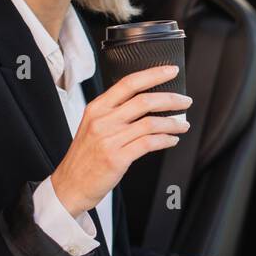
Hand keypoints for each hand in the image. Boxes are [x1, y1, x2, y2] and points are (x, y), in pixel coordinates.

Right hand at [50, 65, 191, 216]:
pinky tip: (172, 140)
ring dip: (173, 122)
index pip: (128, 83)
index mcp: (96, 108)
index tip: (171, 71)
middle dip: (171, 99)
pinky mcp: (117, 158)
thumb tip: (147, 102)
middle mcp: (102, 121)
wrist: (70, 185)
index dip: (153, 74)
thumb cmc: (85, 156)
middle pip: (144, 101)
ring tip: (183, 124)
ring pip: (150, 123)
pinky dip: (165, 140)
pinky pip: (149, 143)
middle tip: (186, 101)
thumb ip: (114, 112)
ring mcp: (109, 140)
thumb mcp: (92, 126)